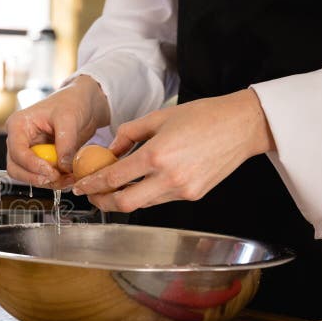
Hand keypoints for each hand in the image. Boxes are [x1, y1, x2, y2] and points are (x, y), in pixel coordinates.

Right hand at [5, 75, 109, 187]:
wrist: (84, 103)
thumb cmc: (72, 101)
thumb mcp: (69, 119)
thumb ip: (65, 144)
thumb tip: (64, 167)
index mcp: (18, 125)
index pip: (17, 151)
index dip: (32, 165)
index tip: (51, 171)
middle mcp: (19, 139)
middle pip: (15, 168)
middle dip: (35, 177)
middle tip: (56, 178)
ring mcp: (28, 151)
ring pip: (27, 175)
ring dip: (46, 182)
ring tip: (68, 179)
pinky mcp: (40, 159)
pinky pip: (41, 175)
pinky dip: (54, 181)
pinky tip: (69, 177)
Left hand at [72, 88, 275, 211]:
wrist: (242, 126)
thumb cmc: (202, 116)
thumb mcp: (158, 117)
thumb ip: (129, 134)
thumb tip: (110, 150)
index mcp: (156, 155)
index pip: (113, 178)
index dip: (92, 185)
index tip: (79, 187)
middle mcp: (169, 177)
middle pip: (124, 203)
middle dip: (103, 202)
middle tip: (92, 195)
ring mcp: (183, 190)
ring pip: (142, 204)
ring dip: (123, 199)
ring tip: (112, 188)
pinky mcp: (194, 195)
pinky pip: (160, 200)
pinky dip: (145, 195)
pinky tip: (139, 184)